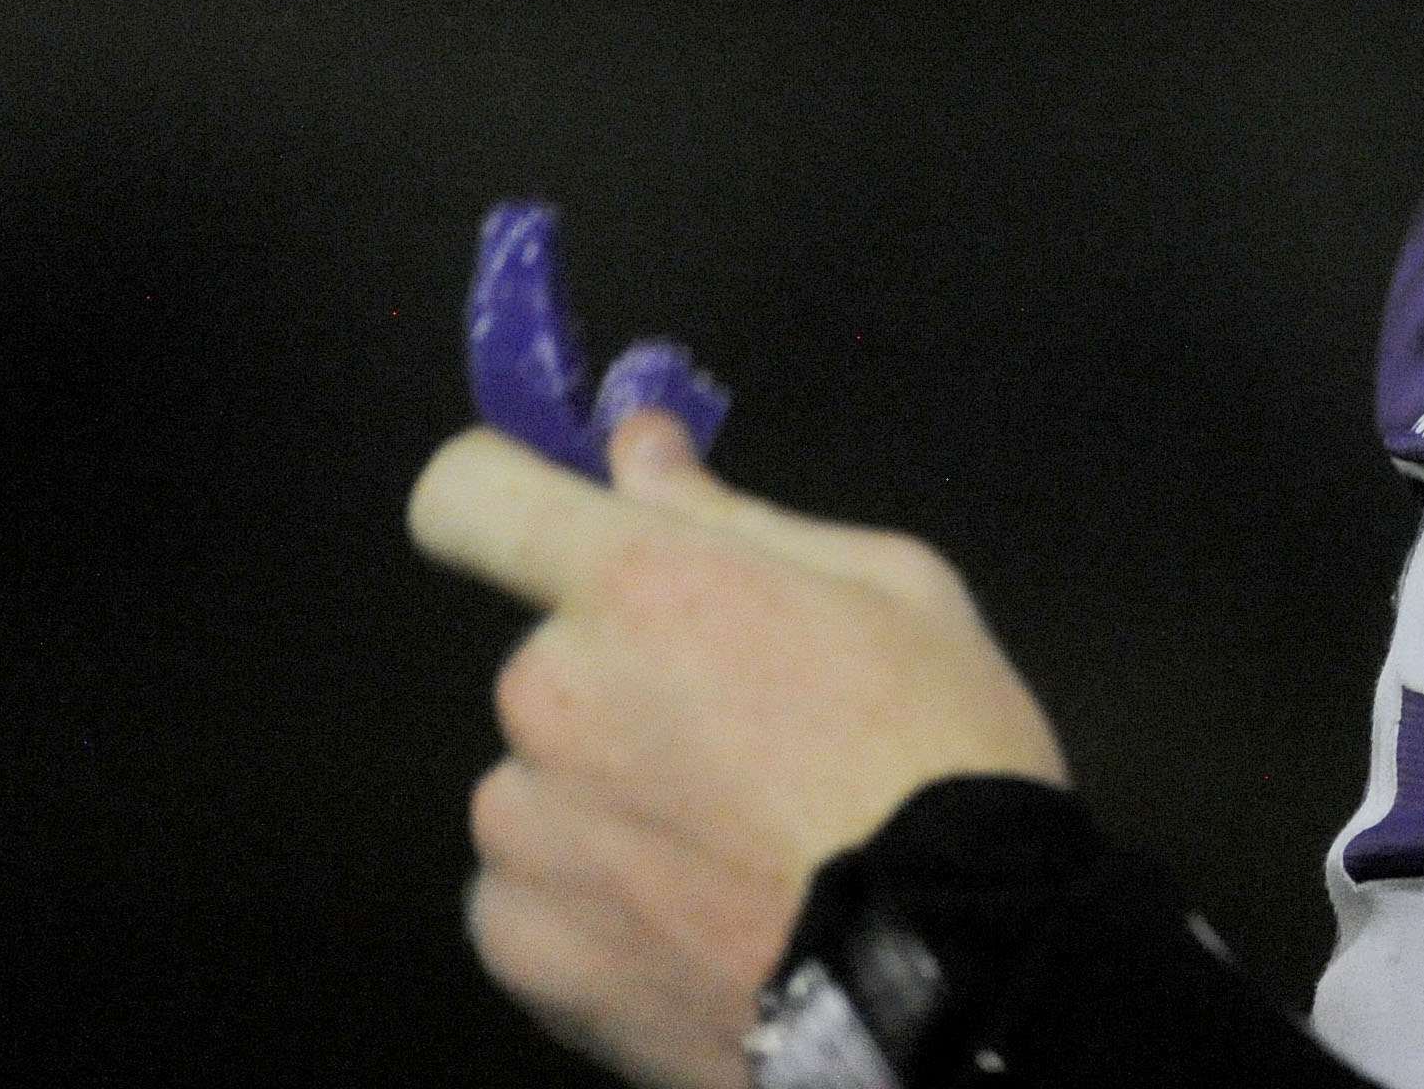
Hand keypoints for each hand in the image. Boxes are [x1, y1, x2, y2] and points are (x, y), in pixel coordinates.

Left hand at [407, 413, 1067, 1088]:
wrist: (953, 975)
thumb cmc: (943, 756)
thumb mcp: (892, 588)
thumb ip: (736, 514)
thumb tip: (639, 449)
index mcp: (639, 585)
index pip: (470, 495)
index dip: (505, 499)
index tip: (560, 536)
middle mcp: (550, 693)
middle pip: (551, 659)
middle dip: (626, 683)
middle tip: (746, 747)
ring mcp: (524, 829)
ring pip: (544, 781)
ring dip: (610, 799)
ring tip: (732, 856)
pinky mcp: (518, 946)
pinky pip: (533, 891)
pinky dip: (596, 900)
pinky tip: (696, 923)